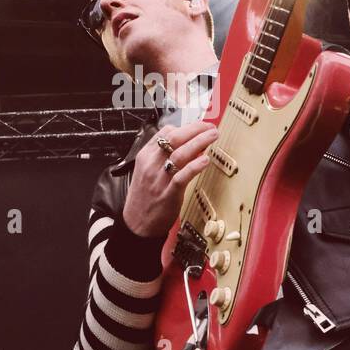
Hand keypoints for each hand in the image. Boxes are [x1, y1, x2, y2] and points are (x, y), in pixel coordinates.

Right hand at [123, 119, 217, 237]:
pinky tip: (205, 159)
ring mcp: (159, 179)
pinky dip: (194, 166)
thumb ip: (164, 157)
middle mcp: (151, 164)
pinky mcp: (168, 194)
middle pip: (174, 139)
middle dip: (195, 129)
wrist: (136, 224)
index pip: (165, 133)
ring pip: (180, 154)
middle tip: (210, 127)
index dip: (185, 126)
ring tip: (212, 136)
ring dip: (199, 142)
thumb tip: (190, 146)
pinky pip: (182, 176)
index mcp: (145, 156)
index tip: (199, 126)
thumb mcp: (148, 171)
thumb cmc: (145, 197)